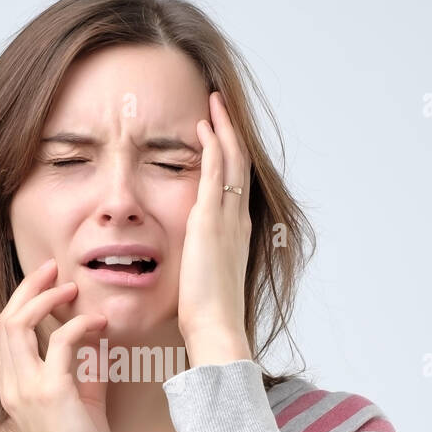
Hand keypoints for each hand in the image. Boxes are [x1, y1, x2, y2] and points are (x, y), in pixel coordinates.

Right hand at [0, 257, 114, 431]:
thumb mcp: (82, 405)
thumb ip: (86, 372)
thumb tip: (100, 341)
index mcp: (14, 389)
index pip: (3, 335)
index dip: (22, 303)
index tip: (48, 285)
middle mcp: (13, 386)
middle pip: (6, 320)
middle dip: (29, 288)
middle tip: (54, 269)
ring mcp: (27, 389)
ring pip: (19, 324)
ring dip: (46, 298)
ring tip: (71, 286)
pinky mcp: (52, 393)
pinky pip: (62, 342)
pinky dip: (81, 325)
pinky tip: (100, 323)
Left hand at [177, 90, 253, 361]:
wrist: (217, 327)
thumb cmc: (208, 314)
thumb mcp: (205, 279)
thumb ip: (201, 263)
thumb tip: (192, 263)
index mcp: (236, 234)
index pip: (235, 185)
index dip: (230, 157)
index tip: (219, 136)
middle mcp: (237, 220)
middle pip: (239, 165)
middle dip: (230, 133)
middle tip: (219, 107)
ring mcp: (226, 218)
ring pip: (231, 162)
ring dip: (222, 130)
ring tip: (213, 104)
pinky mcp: (210, 220)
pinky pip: (214, 174)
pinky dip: (211, 147)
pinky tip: (202, 127)